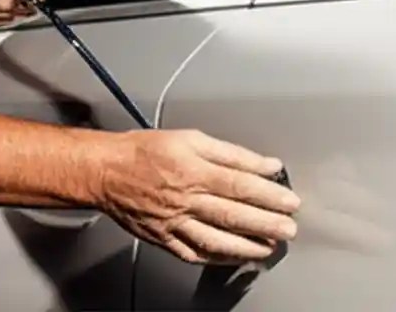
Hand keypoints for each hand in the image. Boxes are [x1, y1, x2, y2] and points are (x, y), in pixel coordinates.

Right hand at [98, 129, 299, 264]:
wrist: (105, 171)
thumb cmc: (144, 151)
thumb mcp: (189, 138)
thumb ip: (231, 152)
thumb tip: (265, 164)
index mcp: (192, 169)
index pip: (239, 184)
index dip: (268, 194)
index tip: (289, 200)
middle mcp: (184, 198)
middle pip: (232, 214)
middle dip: (266, 223)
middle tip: (289, 228)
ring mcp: (173, 222)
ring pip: (216, 239)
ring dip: (246, 245)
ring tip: (268, 246)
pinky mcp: (163, 238)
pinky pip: (194, 254)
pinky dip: (217, 258)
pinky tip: (234, 257)